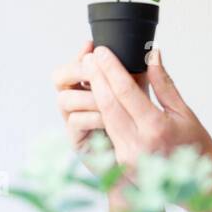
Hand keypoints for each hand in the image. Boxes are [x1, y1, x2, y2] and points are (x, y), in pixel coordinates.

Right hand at [53, 40, 150, 173]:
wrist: (146, 166)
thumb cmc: (146, 130)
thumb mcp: (146, 98)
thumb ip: (142, 76)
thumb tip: (152, 50)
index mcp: (91, 88)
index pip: (77, 65)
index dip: (81, 54)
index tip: (92, 45)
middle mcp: (79, 103)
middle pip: (60, 77)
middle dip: (77, 69)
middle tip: (92, 64)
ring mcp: (76, 123)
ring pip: (65, 98)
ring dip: (87, 94)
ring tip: (106, 97)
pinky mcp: (78, 142)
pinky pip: (75, 122)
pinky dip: (91, 116)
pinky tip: (107, 118)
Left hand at [83, 44, 211, 170]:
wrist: (201, 187)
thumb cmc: (197, 147)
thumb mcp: (184, 113)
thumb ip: (164, 84)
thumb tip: (152, 55)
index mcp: (157, 129)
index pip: (125, 92)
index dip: (111, 69)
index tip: (101, 52)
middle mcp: (138, 145)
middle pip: (108, 104)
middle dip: (96, 78)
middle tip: (89, 58)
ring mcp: (128, 157)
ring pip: (105, 119)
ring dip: (96, 95)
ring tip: (91, 74)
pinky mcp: (122, 164)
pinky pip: (109, 133)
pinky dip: (103, 113)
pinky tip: (99, 98)